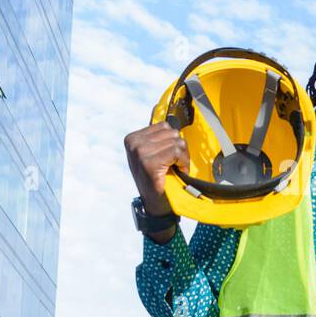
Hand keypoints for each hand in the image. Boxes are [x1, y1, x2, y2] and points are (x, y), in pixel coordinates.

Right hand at [124, 121, 188, 241]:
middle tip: (175, 164)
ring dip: (182, 157)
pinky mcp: (150, 163)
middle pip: (172, 132)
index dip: (172, 142)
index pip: (164, 126)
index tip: (169, 158)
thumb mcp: (152, 154)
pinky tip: (178, 172)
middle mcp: (134, 143)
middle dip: (179, 149)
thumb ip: (157, 137)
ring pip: (177, 141)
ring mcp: (141, 152)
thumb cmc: (157, 179)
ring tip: (175, 169)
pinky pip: (177, 152)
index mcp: (132, 138)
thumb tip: (164, 111)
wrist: (155, 205)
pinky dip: (183, 162)